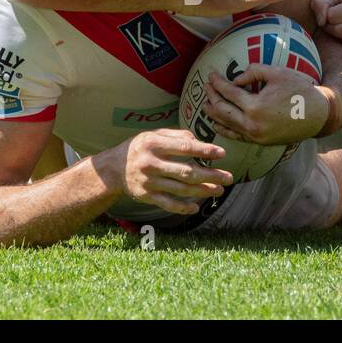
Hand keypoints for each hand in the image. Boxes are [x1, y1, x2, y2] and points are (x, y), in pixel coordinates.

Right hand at [116, 129, 232, 214]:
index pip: (184, 147)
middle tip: (228, 178)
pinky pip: (168, 204)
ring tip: (218, 190)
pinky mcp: (146, 196)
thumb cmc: (140, 148)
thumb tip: (200, 142)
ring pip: (180, 189)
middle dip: (210, 175)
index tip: (221, 153)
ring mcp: (148, 181)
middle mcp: (150, 163)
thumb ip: (176, 136)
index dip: (204, 150)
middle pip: (186, 171)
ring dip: (202, 191)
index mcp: (153, 143)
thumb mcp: (154, 135)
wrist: (113, 168)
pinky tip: (196, 207)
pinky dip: (183, 207)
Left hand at [203, 64, 328, 145]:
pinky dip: (225, 129)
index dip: (217, 82)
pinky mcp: (260, 142)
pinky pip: (236, 136)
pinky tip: (217, 123)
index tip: (210, 74)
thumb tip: (235, 79)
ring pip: (227, 125)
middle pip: (223, 110)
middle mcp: (251, 125)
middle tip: (206, 86)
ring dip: (214, 114)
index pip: (228, 93)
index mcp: (255, 107)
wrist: (318, 115)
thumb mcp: (277, 73)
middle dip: (212, 97)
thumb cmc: (299, 90)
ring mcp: (255, 136)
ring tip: (206, 103)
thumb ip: (253, 72)